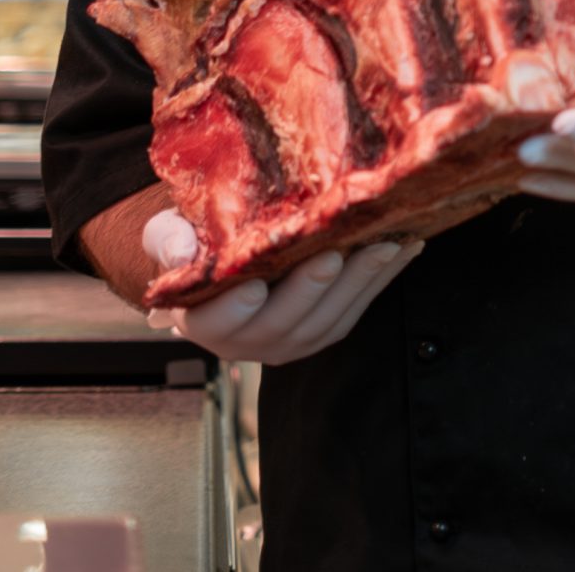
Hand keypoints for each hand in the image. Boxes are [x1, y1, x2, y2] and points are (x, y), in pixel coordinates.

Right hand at [140, 209, 421, 365]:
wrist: (231, 256)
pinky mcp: (329, 328)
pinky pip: (359, 307)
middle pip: (284, 322)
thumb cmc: (200, 242)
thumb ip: (169, 240)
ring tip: (385, 245)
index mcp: (205, 321)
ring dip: (361, 281)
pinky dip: (383, 278)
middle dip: (312, 288)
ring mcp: (295, 339)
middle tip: (335, 253)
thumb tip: (179, 250)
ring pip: (330, 319)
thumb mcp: (170, 233)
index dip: (234, 309)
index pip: (216, 323)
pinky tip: (405, 246)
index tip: (253, 286)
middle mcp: (251, 341)